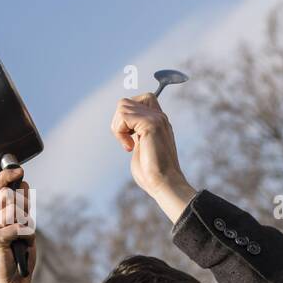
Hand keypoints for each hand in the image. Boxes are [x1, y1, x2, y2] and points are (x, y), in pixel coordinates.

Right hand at [0, 166, 36, 282]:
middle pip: (6, 195)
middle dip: (23, 204)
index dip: (5, 176)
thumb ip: (21, 205)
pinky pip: (15, 226)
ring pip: (12, 209)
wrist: (15, 280)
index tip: (19, 171)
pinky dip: (25, 232)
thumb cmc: (18, 252)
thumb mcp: (22, 224)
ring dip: (25, 220)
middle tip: (26, 219)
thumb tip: (23, 181)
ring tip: (23, 235)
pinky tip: (23, 240)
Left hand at [110, 93, 195, 221]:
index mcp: (158, 122)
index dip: (127, 115)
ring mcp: (156, 119)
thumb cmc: (152, 174)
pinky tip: (129, 147)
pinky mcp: (151, 125)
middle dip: (118, 121)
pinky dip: (120, 132)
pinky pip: (123, 115)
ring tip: (128, 144)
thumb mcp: (141, 148)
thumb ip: (137, 134)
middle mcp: (159, 117)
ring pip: (122, 105)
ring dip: (118, 127)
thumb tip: (124, 127)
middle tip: (126, 141)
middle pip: (126, 101)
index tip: (130, 137)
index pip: (141, 99)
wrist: (165, 183)